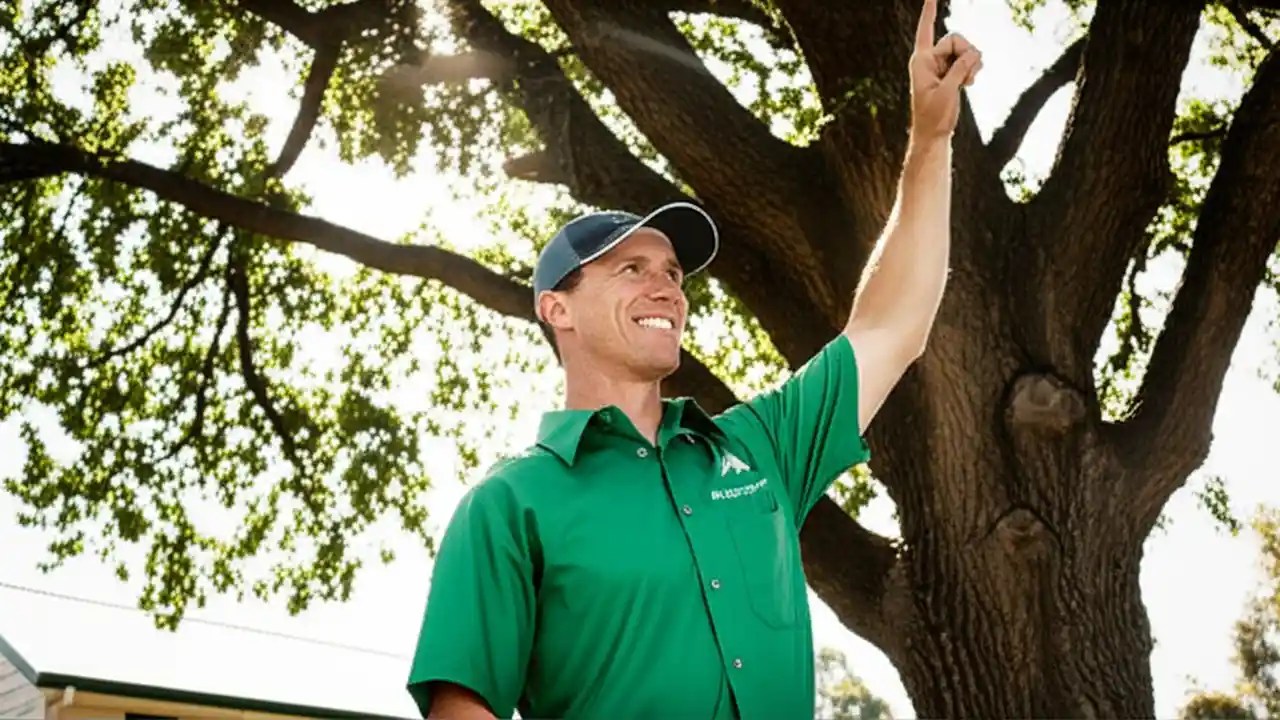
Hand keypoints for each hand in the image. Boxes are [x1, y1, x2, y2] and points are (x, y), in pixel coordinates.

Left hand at [909, 0, 982, 140]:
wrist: (934, 134)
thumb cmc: (933, 116)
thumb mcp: (947, 92)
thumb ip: (960, 69)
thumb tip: (975, 52)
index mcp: (921, 61)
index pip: (925, 29)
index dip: (929, 12)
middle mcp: (930, 59)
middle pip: (956, 39)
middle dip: (967, 53)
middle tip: (970, 75)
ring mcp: (941, 65)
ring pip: (965, 49)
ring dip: (972, 64)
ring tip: (969, 82)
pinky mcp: (950, 72)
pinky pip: (969, 60)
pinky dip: (973, 70)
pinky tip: (969, 84)